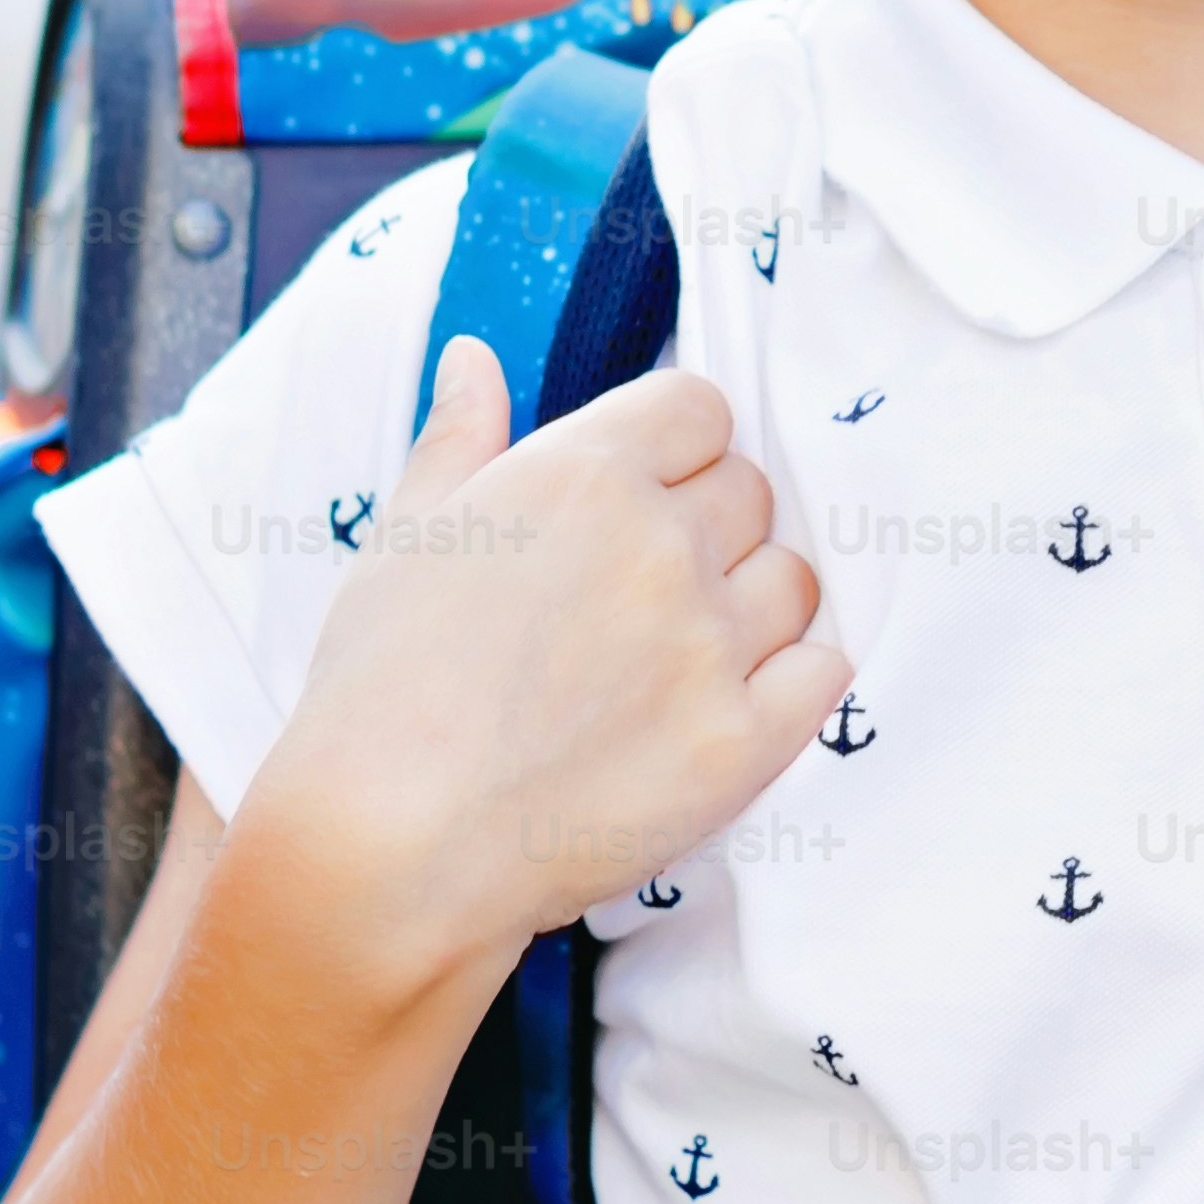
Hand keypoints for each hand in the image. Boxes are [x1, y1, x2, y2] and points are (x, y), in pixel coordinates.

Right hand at [236, 338, 848, 998]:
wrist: (388, 846)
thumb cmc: (380, 690)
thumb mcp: (405, 537)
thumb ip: (459, 437)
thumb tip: (476, 357)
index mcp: (584, 474)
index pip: (699, 408)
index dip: (674, 447)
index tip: (641, 492)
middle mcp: (664, 545)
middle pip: (749, 492)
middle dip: (708, 526)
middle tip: (640, 591)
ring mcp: (711, 646)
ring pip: (793, 582)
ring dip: (751, 605)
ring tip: (674, 656)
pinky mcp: (744, 744)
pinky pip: (822, 674)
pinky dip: (791, 682)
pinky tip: (728, 703)